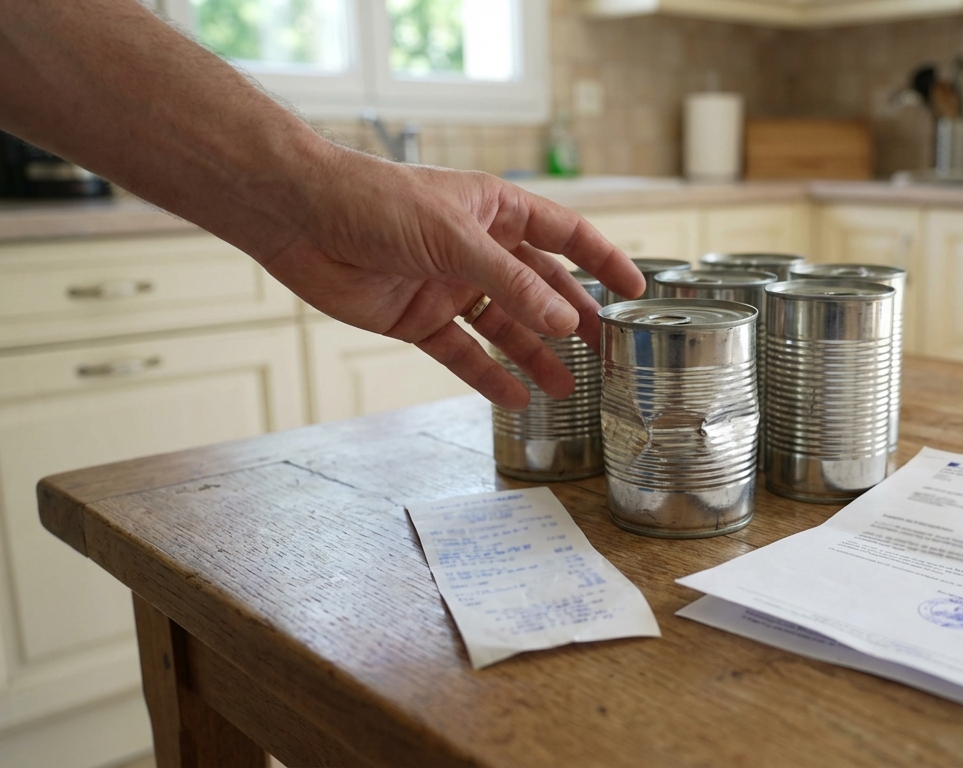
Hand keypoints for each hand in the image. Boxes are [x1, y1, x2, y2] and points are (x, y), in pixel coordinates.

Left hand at [257, 147, 644, 410]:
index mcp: (496, 210)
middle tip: (607, 352)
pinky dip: (488, 375)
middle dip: (573, 320)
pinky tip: (516, 399)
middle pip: (540, 288)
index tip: (636, 290)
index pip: (566, 235)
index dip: (602, 261)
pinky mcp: (418, 318)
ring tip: (569, 389)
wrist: (300, 219)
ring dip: (536, 356)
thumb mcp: (455, 238)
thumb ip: (511, 283)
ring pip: (505, 327)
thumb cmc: (376, 202)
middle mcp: (478, 248)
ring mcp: (449, 285)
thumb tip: (564, 321)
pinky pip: (463, 352)